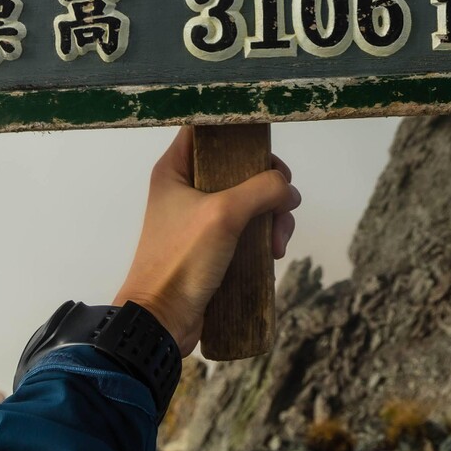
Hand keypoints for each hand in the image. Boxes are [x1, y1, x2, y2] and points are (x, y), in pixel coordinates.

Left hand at [113, 126, 301, 355]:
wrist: (162, 321)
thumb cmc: (182, 259)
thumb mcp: (224, 213)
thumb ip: (262, 189)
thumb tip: (288, 190)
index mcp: (176, 169)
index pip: (208, 129)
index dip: (239, 132)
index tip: (267, 147)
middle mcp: (188, 188)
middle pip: (241, 166)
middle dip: (270, 186)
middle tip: (284, 206)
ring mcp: (203, 218)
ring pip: (252, 199)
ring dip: (274, 217)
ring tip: (278, 244)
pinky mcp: (216, 245)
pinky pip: (250, 228)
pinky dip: (266, 236)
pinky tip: (273, 254)